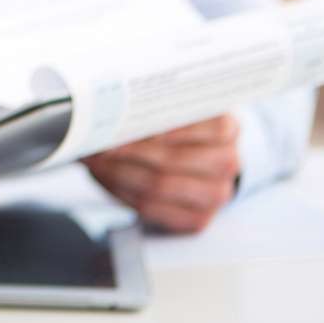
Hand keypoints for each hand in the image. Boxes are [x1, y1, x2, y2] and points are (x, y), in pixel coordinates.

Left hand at [83, 115, 241, 233]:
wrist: (172, 159)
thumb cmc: (164, 126)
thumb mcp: (163, 107)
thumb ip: (149, 104)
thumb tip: (114, 104)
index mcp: (227, 127)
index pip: (205, 125)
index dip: (165, 124)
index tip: (131, 119)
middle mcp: (228, 161)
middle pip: (176, 157)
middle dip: (131, 148)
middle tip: (100, 139)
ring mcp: (217, 193)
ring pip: (162, 184)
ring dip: (121, 170)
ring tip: (96, 157)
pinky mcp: (198, 218)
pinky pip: (155, 208)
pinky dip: (123, 192)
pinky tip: (108, 176)